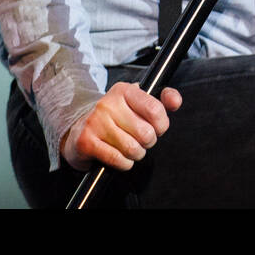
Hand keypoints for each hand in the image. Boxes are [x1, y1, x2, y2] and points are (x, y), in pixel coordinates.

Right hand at [61, 81, 182, 171]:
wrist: (78, 127)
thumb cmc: (114, 116)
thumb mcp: (137, 102)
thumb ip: (161, 101)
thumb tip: (175, 101)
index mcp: (124, 91)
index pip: (155, 109)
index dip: (162, 124)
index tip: (157, 127)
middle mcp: (108, 104)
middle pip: (146, 133)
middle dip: (148, 142)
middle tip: (141, 140)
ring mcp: (96, 122)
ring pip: (133, 148)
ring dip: (136, 154)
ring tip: (131, 148)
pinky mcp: (87, 142)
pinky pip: (118, 159)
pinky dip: (124, 163)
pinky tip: (121, 157)